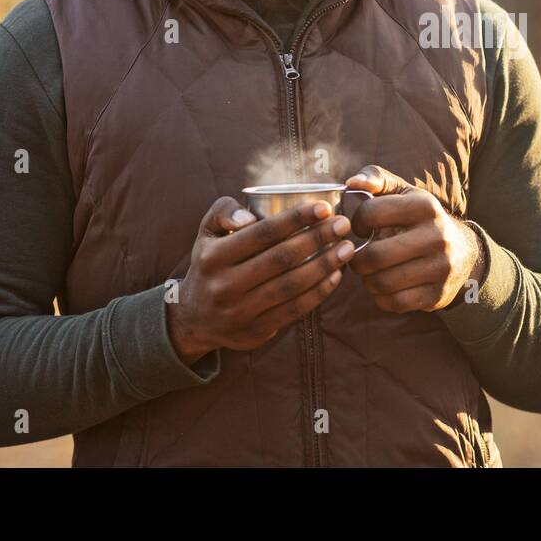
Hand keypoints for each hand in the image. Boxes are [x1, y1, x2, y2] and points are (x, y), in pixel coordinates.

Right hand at [166, 196, 356, 363]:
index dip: (295, 219)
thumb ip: (224, 211)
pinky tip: (335, 275)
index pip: (261, 234)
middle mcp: (225, 286)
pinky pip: (294, 310)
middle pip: (282, 259)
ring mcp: (241, 312)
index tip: (323, 208)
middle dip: (318, 239)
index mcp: (214, 257)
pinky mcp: (256, 332)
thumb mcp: (207, 233)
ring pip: (292, 286)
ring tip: (346, 248)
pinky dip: (319, 292)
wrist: (194, 318)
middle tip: (343, 225)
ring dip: (324, 265)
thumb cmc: (210, 264)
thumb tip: (249, 216)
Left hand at [344, 165, 485, 312]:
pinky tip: (383, 287)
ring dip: (367, 280)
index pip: (370, 213)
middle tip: (358, 258)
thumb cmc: (421, 219)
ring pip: (382, 282)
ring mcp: (440, 268)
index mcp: (425, 206)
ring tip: (370, 272)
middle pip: (374, 256)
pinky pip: (394, 303)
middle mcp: (436, 236)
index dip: (356, 222)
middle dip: (357, 260)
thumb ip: (377, 180)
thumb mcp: (405, 193)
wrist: (464, 253)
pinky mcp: (437, 294)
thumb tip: (352, 182)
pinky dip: (381, 298)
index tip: (362, 228)